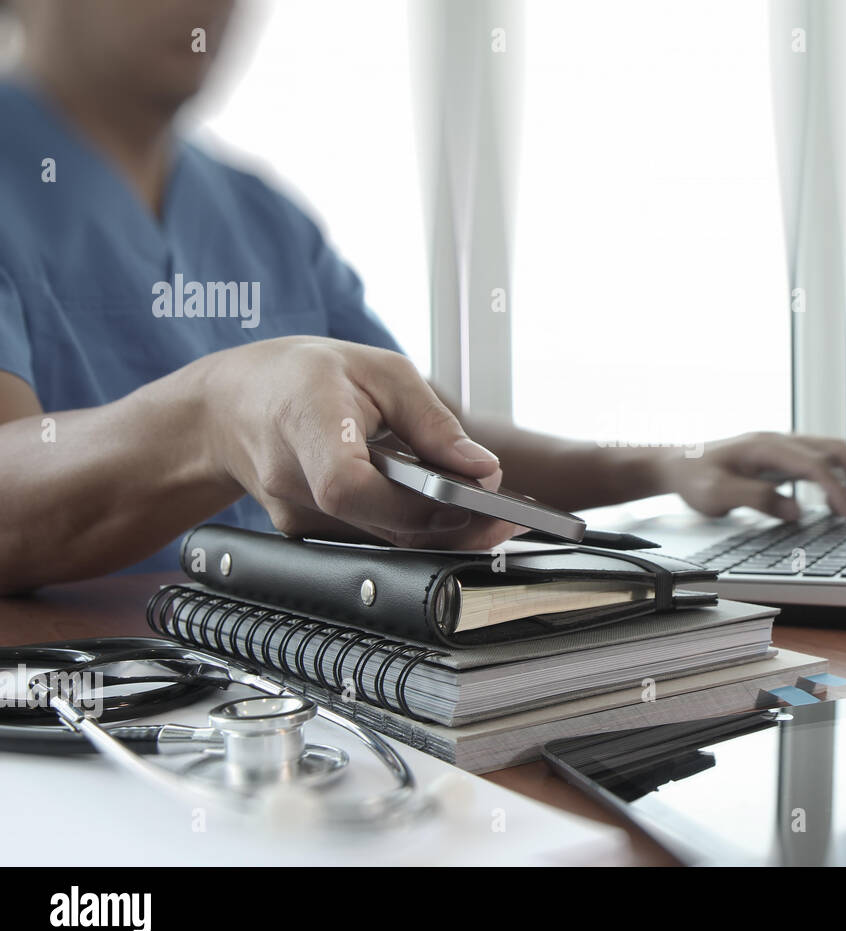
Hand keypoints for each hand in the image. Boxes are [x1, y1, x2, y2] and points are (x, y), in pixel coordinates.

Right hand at [197, 336, 518, 549]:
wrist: (234, 405)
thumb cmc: (305, 376)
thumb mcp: (380, 371)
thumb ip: (433, 422)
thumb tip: (483, 469)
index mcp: (305, 426)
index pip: (347, 486)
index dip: (410, 504)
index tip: (467, 501)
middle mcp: (292, 481)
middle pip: (378, 523)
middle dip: (450, 525)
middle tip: (506, 517)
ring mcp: (294, 517)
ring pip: (380, 539)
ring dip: (438, 532)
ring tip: (487, 514)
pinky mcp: (307, 533)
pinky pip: (370, 538)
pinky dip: (411, 529)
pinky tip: (445, 515)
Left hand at [656, 431, 845, 521]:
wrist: (677, 465)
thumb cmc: (694, 479)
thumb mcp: (717, 494)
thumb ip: (757, 499)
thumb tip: (796, 510)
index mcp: (766, 447)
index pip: (815, 465)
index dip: (838, 491)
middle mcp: (779, 440)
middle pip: (834, 450)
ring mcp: (782, 446)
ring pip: (831, 451)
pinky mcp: (781, 456)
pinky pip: (819, 460)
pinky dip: (836, 477)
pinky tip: (835, 500)